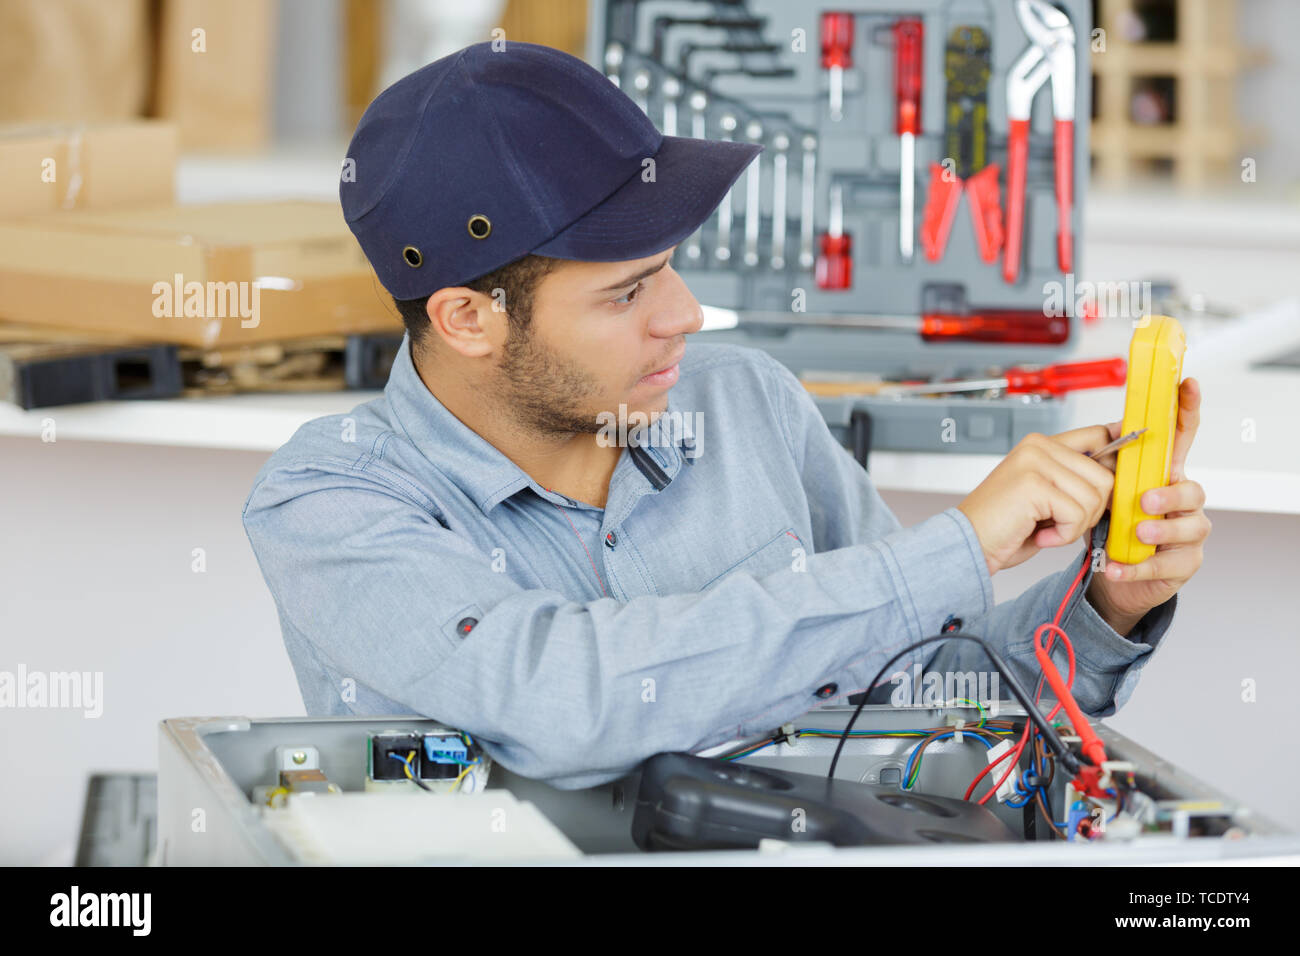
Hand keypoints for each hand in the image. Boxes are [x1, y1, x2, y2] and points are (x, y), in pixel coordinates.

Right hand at [957, 425, 1116, 575]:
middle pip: (1105, 475)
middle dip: (1091, 511)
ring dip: (1075, 526)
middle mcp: (1038, 446)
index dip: (1116, 460)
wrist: (968, 545)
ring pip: (1094, 497)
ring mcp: (1034, 463)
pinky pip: (1076, 514)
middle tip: (1061, 524)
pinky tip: (1039, 536)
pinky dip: (1063, 536)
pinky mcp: (1032, 485)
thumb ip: (1074, 481)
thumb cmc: (1005, 527)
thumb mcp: (1047, 496)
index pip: (1100, 436)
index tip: (1115, 483)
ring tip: (1046, 530)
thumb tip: (1119, 478)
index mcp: (1041, 444)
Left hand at [1089, 377, 1208, 623]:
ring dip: (1160, 531)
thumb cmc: (1112, 527)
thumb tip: (1105, 432)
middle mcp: (1184, 502)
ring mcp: (1189, 534)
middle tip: (1145, 501)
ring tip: (1137, 535)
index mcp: (1164, 476)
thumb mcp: (1104, 491)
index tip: (1187, 386)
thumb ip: (1108, 466)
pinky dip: (1136, 567)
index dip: (1188, 411)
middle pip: (1193, 490)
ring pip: (1190, 528)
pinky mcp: (1182, 564)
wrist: (1113, 572)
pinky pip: (1165, 566)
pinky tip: (1115, 567)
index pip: (1182, 439)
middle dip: (1170, 495)